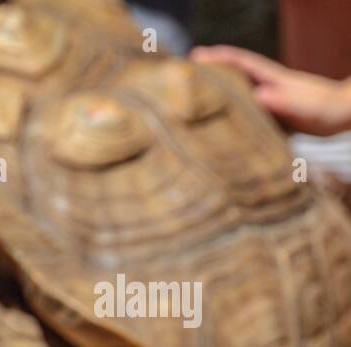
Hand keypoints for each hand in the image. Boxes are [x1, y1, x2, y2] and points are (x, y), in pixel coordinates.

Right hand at [192, 45, 350, 135]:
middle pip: (234, 74)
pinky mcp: (272, 113)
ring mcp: (269, 98)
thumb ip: (282, 101)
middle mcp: (268, 85)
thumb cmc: (326, 109)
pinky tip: (218, 120)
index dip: (219, 58)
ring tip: (192, 96)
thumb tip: (258, 96)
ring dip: (217, 92)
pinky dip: (229, 111)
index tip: (197, 56)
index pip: (242, 63)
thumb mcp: (304, 106)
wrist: (345, 113)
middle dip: (211, 71)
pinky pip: (244, 110)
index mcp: (272, 79)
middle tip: (184, 72)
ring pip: (238, 92)